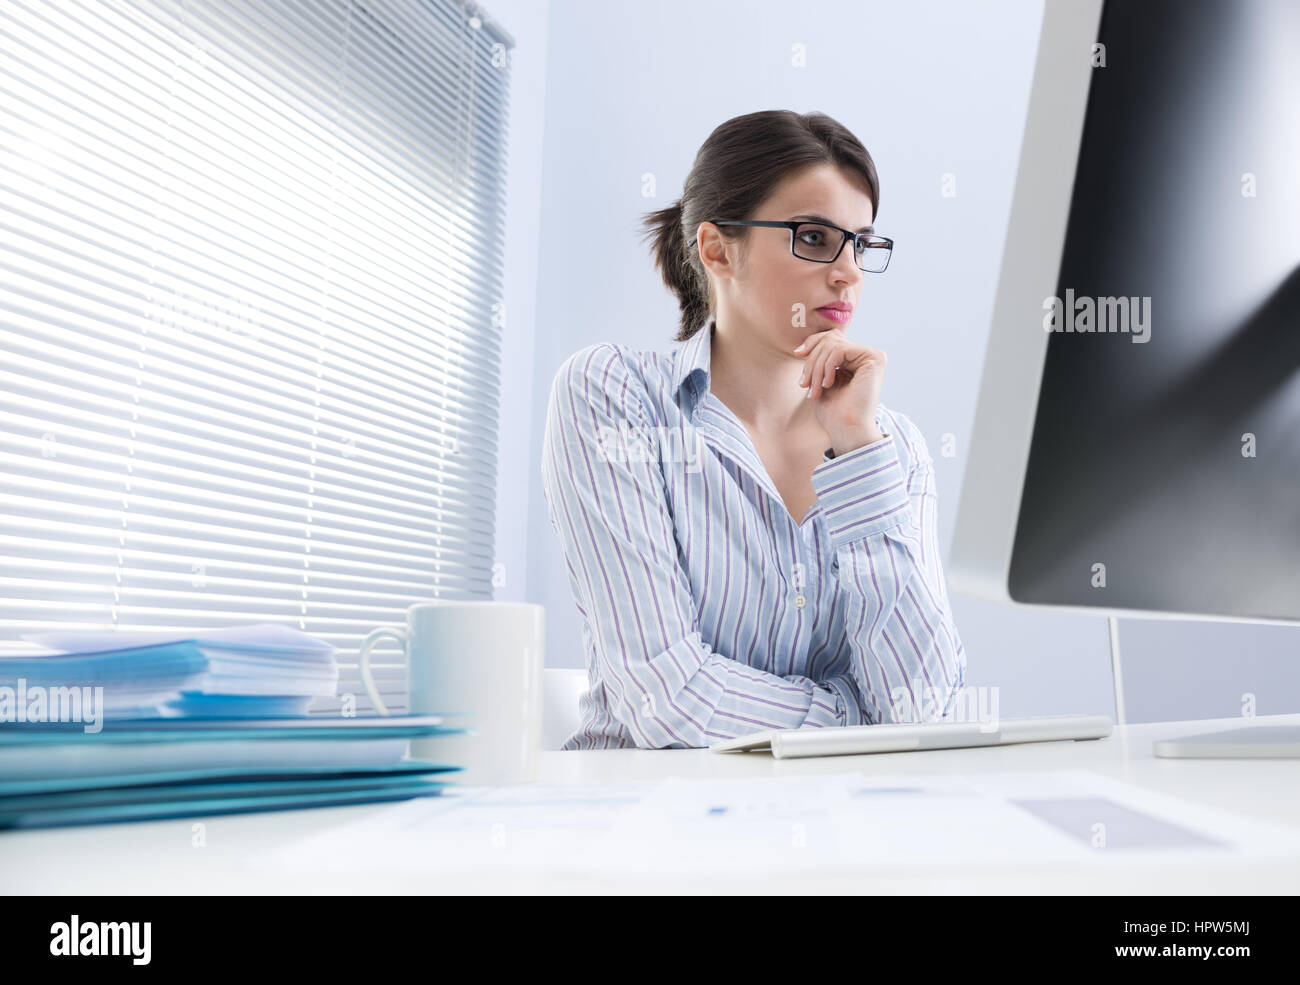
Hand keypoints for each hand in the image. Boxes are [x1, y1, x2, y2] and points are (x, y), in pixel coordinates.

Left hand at [794, 328, 885, 450]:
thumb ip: (818, 361)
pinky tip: (828, 384)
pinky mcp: (875, 358)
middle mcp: (866, 355)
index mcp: (855, 359)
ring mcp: (873, 356)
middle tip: (804, 384)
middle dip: (812, 362)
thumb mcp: (820, 380)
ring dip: (816, 369)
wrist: (846, 429)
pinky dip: (827, 367)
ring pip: (833, 345)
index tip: (797, 354)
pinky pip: (839, 350)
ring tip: (814, 390)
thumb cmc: (833, 412)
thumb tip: (802, 347)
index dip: (812, 342)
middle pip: (830, 340)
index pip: (831, 337)